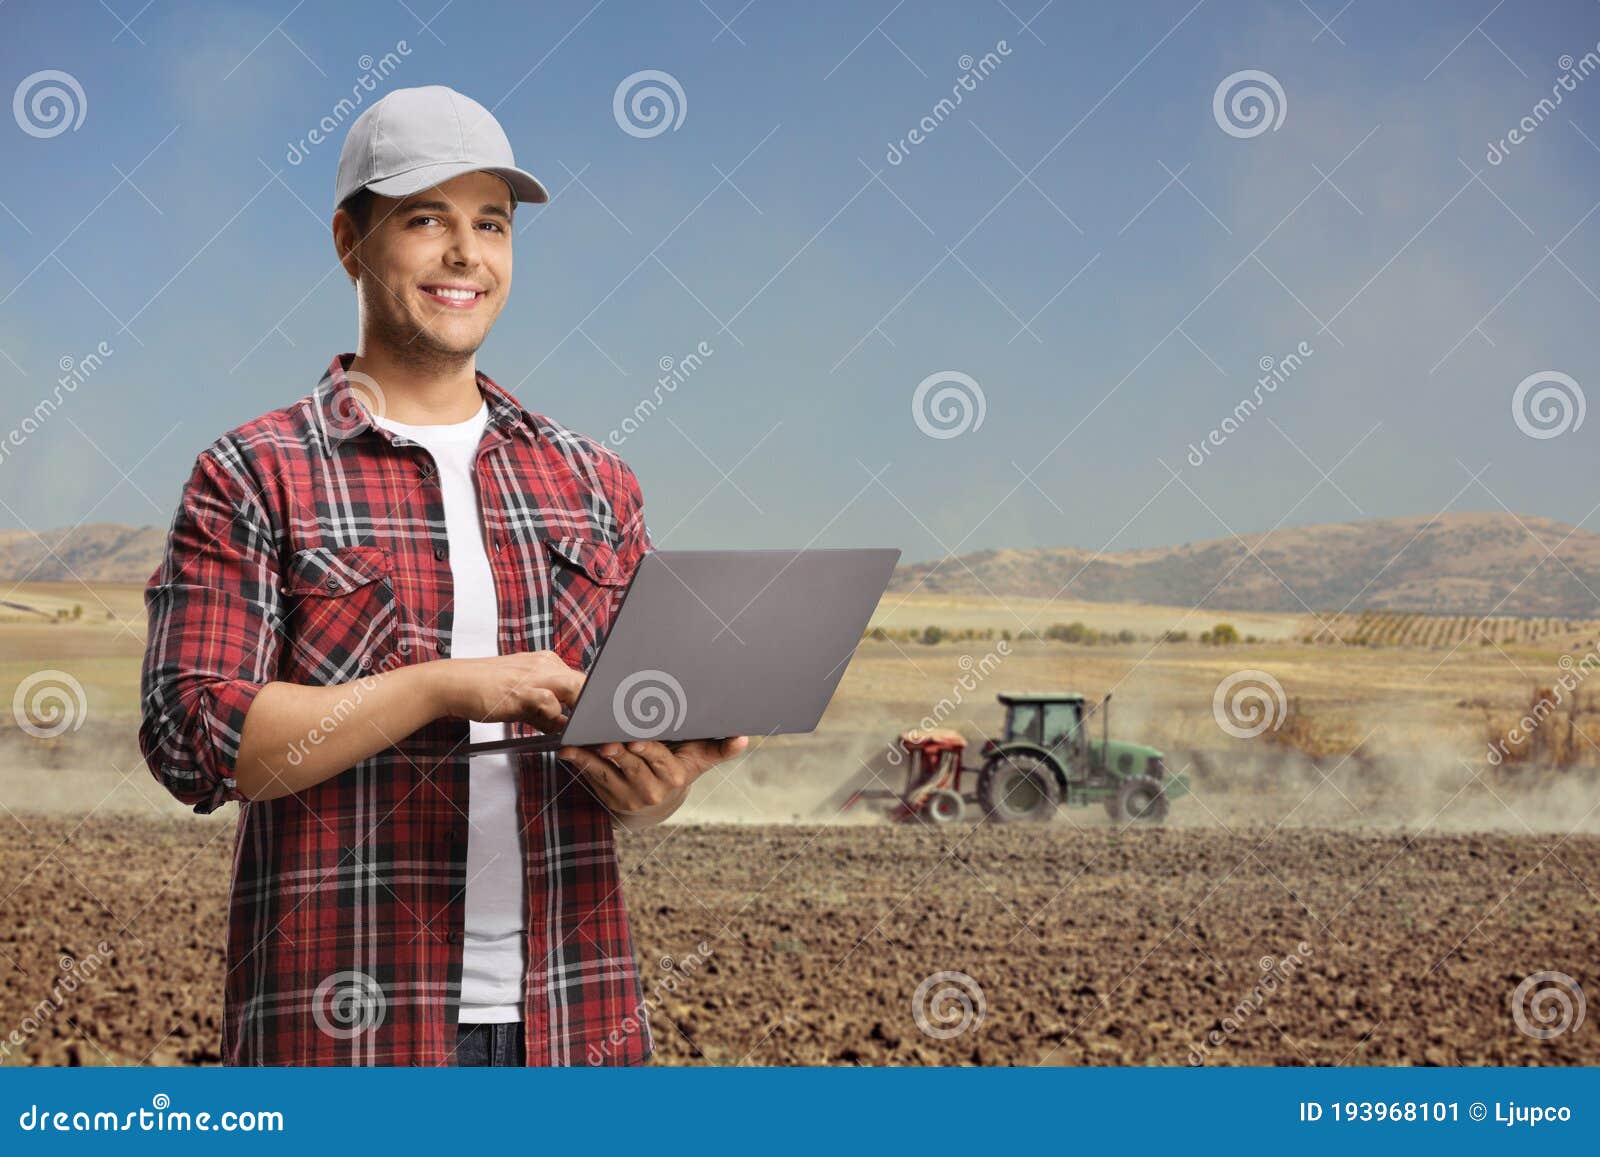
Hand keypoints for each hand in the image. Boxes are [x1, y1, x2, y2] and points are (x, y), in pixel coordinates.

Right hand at [431, 651, 584, 731]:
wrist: (454, 684)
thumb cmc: (485, 690)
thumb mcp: (522, 700)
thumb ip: (544, 713)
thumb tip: (563, 728)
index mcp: (547, 662)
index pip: (583, 680)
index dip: (593, 702)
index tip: (598, 720)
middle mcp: (545, 664)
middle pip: (585, 684)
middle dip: (594, 708)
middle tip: (595, 729)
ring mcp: (535, 675)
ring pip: (575, 690)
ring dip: (579, 715)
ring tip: (579, 731)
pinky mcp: (523, 690)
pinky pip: (551, 705)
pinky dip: (556, 720)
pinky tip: (553, 731)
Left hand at [558, 736, 748, 817]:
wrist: (657, 802)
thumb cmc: (680, 767)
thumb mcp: (700, 759)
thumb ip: (720, 748)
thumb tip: (744, 737)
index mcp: (673, 776)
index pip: (659, 761)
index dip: (647, 751)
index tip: (636, 740)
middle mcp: (650, 789)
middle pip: (631, 765)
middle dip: (617, 751)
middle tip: (605, 740)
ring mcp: (626, 795)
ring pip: (607, 772)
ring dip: (590, 757)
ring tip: (577, 742)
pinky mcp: (607, 796)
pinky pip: (590, 778)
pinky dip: (578, 763)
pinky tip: (566, 751)